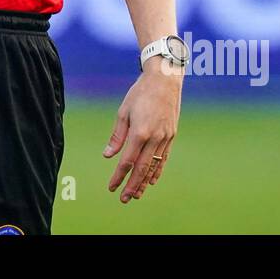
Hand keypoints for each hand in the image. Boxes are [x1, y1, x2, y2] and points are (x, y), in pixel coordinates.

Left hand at [102, 62, 181, 203]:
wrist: (165, 80)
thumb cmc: (140, 93)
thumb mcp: (124, 112)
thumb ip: (117, 136)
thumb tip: (108, 155)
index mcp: (140, 132)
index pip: (127, 161)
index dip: (118, 176)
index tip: (111, 187)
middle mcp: (154, 137)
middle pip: (142, 169)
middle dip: (132, 186)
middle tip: (124, 199)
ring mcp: (165, 137)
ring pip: (154, 166)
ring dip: (145, 182)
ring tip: (137, 195)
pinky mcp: (171, 135)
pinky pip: (164, 158)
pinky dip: (158, 170)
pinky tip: (152, 180)